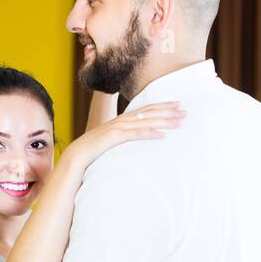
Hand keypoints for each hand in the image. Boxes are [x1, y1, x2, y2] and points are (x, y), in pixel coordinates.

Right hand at [66, 100, 185, 167]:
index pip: (146, 110)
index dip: (162, 106)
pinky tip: (162, 135)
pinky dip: (149, 134)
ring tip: (179, 122)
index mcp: (121, 120)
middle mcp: (121, 120)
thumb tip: (134, 137)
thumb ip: (123, 137)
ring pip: (145, 122)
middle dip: (168, 111)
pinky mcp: (114, 137)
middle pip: (149, 113)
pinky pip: (135, 135)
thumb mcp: (111, 141)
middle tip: (185, 111)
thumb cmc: (93, 151)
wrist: (76, 156)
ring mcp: (117, 128)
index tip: (177, 105)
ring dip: (163, 121)